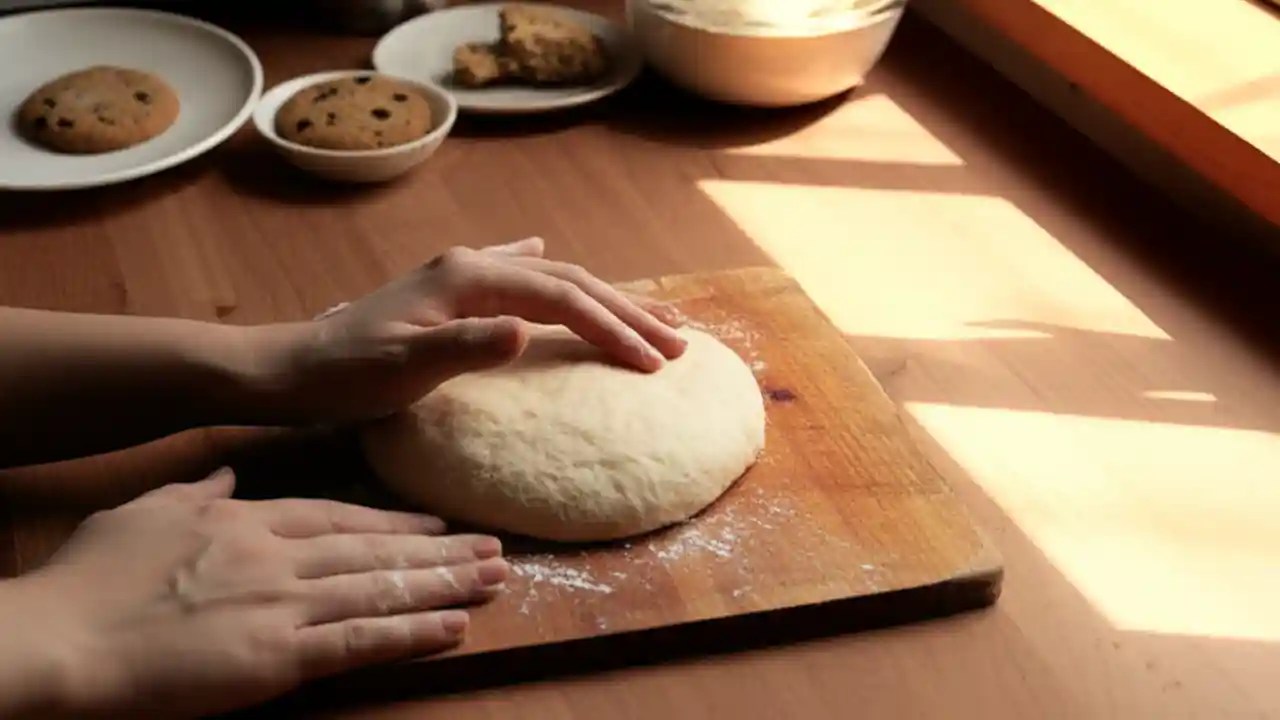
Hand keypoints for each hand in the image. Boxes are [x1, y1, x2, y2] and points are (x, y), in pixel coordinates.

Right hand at [3, 469, 505, 718]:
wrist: (66, 633)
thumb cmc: (95, 574)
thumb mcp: (149, 509)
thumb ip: (199, 488)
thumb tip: (227, 468)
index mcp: (250, 518)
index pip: (340, 517)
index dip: (394, 520)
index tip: (437, 523)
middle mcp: (280, 557)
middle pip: (376, 549)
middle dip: (439, 550)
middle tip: (493, 548)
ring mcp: (284, 605)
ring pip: (381, 589)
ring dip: (443, 585)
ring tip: (493, 580)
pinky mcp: (278, 657)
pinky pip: (360, 641)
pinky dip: (410, 633)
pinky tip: (452, 627)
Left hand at [262, 237, 686, 422]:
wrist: (290, 369)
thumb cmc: (345, 376)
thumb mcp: (403, 369)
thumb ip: (466, 346)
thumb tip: (527, 331)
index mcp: (470, 277)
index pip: (561, 299)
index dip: (611, 329)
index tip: (654, 363)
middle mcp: (473, 265)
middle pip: (570, 282)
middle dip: (627, 313)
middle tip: (680, 344)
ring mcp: (463, 274)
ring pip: (554, 279)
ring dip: (605, 298)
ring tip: (652, 316)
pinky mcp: (451, 291)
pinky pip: (518, 274)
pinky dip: (547, 273)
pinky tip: (551, 255)